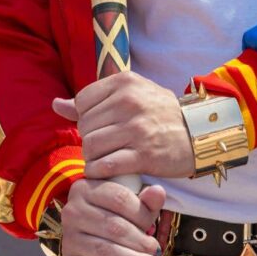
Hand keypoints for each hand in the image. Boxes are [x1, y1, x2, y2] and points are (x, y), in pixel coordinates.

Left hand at [54, 70, 193, 180]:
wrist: (200, 133)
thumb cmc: (161, 113)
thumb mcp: (132, 94)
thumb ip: (93, 100)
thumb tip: (56, 105)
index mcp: (124, 83)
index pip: (82, 102)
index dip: (86, 117)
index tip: (100, 125)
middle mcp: (128, 102)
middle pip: (85, 126)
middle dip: (90, 139)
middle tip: (105, 145)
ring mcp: (136, 129)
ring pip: (91, 147)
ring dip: (93, 158)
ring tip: (105, 158)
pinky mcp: (143, 155)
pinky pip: (105, 166)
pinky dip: (100, 172)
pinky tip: (107, 171)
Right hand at [58, 178, 165, 255]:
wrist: (87, 250)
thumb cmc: (113, 223)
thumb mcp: (130, 209)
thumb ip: (145, 202)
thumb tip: (158, 191)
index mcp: (86, 189)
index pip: (119, 199)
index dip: (141, 214)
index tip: (153, 228)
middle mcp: (73, 211)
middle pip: (114, 227)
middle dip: (140, 242)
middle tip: (156, 251)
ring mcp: (69, 238)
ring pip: (106, 250)